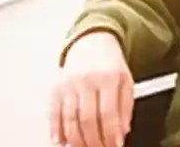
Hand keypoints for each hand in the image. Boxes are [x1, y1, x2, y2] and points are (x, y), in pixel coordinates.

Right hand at [49, 31, 133, 146]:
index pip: (108, 113)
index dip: (111, 135)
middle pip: (87, 120)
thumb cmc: (109, 64)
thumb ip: (126, 108)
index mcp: (108, 78)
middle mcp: (86, 81)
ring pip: (70, 120)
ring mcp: (68, 85)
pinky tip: (63, 142)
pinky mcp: (55, 90)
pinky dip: (56, 132)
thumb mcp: (126, 81)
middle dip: (94, 142)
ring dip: (77, 141)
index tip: (115, 145)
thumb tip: (122, 132)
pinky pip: (53, 115)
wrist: (91, 43)